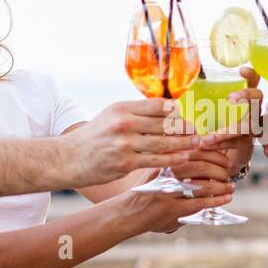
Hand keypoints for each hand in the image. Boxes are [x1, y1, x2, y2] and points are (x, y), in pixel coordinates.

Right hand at [67, 98, 199, 185]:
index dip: (175, 111)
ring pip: (163, 142)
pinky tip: (184, 158)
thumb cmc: (94, 138)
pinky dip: (173, 159)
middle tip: (197, 132)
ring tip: (196, 144)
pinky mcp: (126, 163)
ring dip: (184, 144)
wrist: (70, 158)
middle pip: (164, 123)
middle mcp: (124, 123)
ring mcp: (125, 144)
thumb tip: (163, 110)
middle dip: (184, 128)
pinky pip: (156, 160)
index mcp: (122, 108)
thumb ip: (135, 113)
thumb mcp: (111, 116)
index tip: (184, 117)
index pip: (157, 105)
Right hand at [125, 150, 234, 232]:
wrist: (130, 212)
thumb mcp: (157, 170)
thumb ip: (175, 162)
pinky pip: (201, 204)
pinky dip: (217, 200)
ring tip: (230, 187)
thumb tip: (204, 152)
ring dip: (222, 186)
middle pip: (202, 167)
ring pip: (204, 186)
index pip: (195, 152)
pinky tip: (226, 199)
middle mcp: (168, 175)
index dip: (214, 154)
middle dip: (221, 170)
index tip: (224, 158)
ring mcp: (171, 194)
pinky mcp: (174, 211)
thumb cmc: (147, 190)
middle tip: (228, 174)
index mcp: (165, 162)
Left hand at [198, 66, 262, 175]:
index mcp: (243, 98)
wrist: (221, 156)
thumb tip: (182, 91)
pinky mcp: (246, 145)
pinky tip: (205, 144)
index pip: (253, 81)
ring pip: (247, 125)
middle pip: (257, 97)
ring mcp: (252, 128)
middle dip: (246, 95)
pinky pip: (236, 143)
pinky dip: (219, 143)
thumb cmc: (214, 127)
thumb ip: (202, 101)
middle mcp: (252, 110)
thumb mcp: (209, 111)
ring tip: (207, 137)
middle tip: (230, 99)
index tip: (242, 70)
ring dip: (226, 130)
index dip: (251, 74)